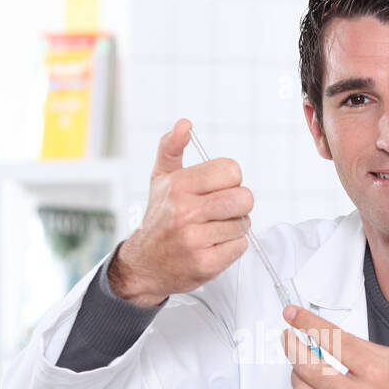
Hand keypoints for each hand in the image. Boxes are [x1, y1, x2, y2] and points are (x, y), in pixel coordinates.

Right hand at [108, 118, 253, 305]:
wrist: (144, 264)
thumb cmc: (160, 217)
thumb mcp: (161, 178)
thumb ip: (171, 147)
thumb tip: (184, 124)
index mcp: (178, 186)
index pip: (231, 170)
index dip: (230, 180)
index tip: (217, 189)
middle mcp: (184, 212)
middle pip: (244, 198)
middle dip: (238, 204)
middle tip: (221, 210)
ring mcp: (195, 240)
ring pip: (244, 224)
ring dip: (234, 228)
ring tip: (213, 230)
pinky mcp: (205, 264)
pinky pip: (240, 247)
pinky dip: (232, 247)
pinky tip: (213, 246)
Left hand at [279, 305, 388, 388]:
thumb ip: (356, 347)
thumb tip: (322, 335)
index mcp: (375, 372)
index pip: (332, 340)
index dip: (306, 324)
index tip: (292, 315)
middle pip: (307, 366)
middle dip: (291, 347)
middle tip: (288, 338)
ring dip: (296, 374)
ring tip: (301, 367)